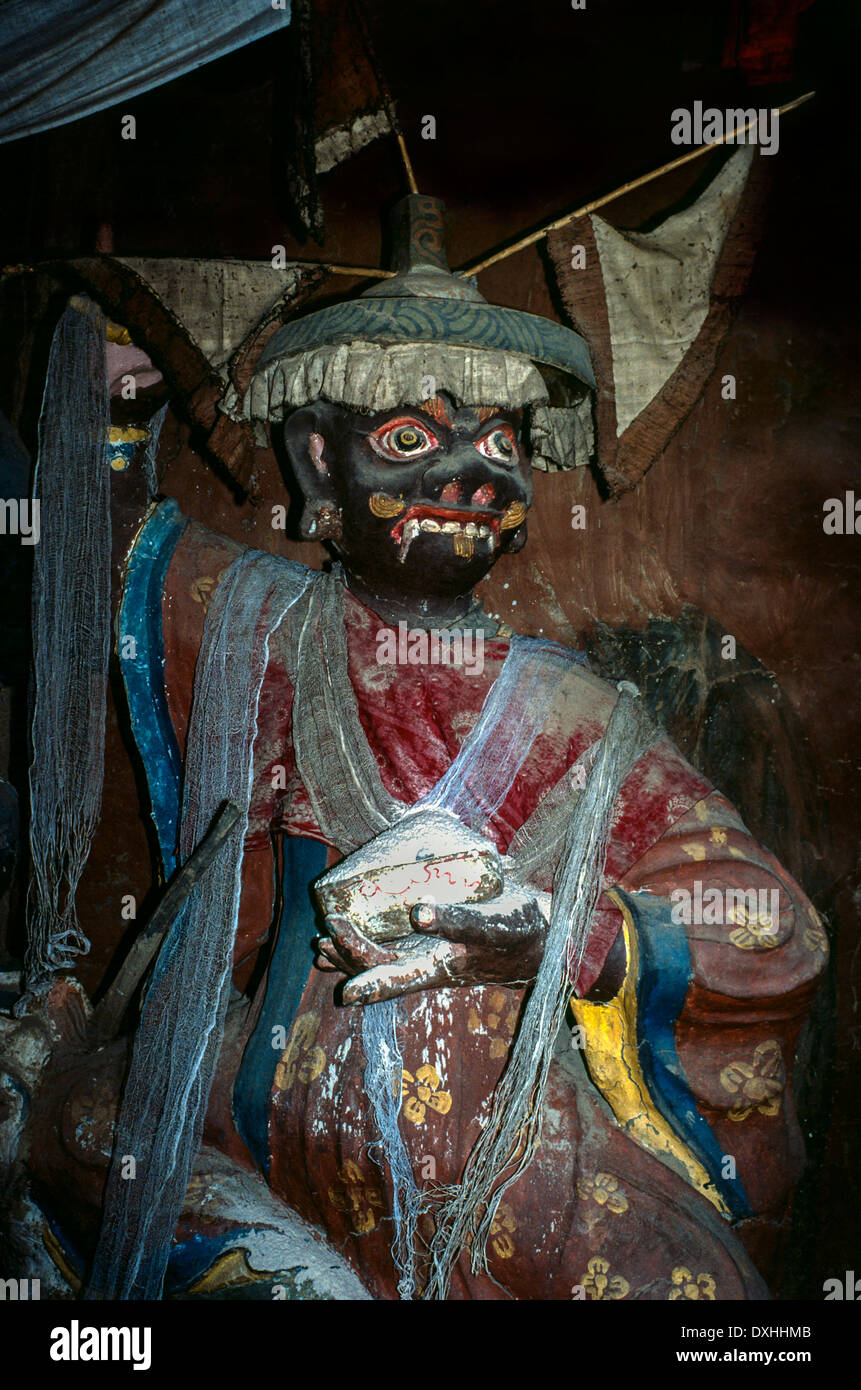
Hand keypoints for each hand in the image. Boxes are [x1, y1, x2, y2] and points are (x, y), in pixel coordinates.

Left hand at [314, 884, 547, 1004]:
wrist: (535, 940)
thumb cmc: (516, 929)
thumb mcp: (492, 924)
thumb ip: (457, 920)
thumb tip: (416, 913)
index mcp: (442, 967)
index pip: (399, 980)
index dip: (371, 985)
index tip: (346, 994)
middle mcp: (428, 967)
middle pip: (380, 969)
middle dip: (349, 956)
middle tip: (326, 932)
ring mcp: (425, 958)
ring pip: (379, 963)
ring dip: (349, 955)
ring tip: (320, 945)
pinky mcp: (426, 947)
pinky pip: (386, 952)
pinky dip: (362, 946)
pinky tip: (343, 937)